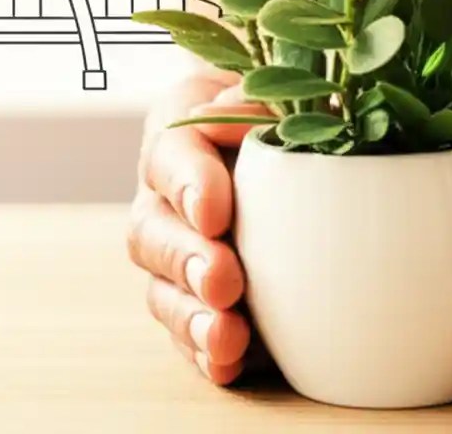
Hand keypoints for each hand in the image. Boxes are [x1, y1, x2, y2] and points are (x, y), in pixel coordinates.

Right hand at [126, 73, 269, 383]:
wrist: (298, 142)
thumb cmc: (290, 109)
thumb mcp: (282, 85)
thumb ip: (263, 98)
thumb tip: (244, 114)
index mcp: (181, 134)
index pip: (169, 155)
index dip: (186, 183)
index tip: (214, 210)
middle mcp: (166, 200)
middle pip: (152, 232)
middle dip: (187, 260)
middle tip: (225, 280)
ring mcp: (178, 257)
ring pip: (163, 291)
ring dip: (191, 317)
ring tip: (226, 336)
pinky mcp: (200, 304)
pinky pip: (188, 335)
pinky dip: (203, 354)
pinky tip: (226, 366)